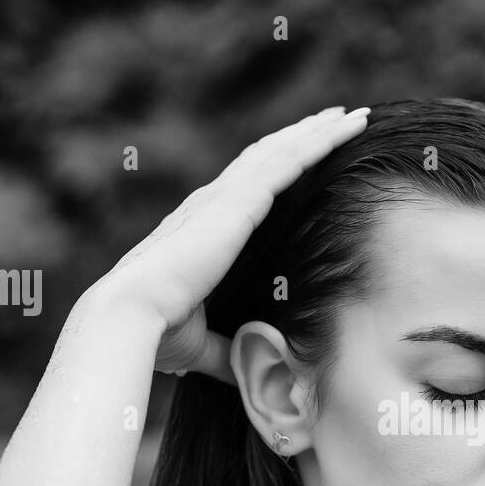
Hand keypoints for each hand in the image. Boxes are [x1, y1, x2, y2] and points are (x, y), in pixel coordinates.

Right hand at [86, 105, 371, 381]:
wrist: (132, 318)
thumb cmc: (158, 333)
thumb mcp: (202, 343)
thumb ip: (227, 350)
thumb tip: (245, 369)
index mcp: (205, 231)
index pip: (249, 190)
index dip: (277, 169)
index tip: (304, 157)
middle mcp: (214, 205)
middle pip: (269, 159)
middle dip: (303, 138)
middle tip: (338, 121)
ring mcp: (226, 199)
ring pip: (283, 151)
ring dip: (319, 131)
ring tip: (352, 116)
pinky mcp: (239, 202)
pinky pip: (290, 161)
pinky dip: (320, 141)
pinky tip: (344, 126)